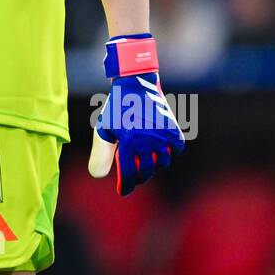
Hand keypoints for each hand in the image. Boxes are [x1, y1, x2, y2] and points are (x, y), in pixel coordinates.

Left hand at [88, 33, 185, 195]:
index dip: (126, 186)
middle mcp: (147, 141)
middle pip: (146, 171)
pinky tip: (160, 149)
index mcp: (128, 142)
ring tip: (146, 160)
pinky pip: (177, 149)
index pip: (130, 175)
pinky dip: (171, 152)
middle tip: (134, 174)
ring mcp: (162, 135)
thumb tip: (97, 176)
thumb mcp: (103, 129)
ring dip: (154, 164)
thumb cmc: (116, 108)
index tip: (123, 190)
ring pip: (162, 162)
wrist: (135, 83)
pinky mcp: (173, 129)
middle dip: (139, 176)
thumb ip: (100, 154)